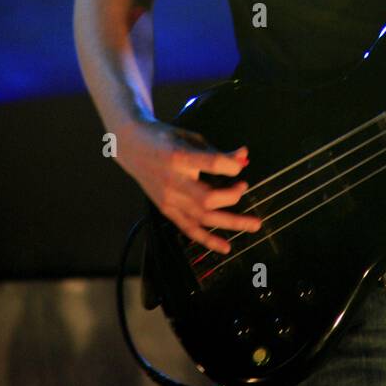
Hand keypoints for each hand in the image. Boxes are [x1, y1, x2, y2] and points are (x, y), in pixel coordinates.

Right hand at [115, 117, 261, 255]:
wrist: (132, 147)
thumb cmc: (165, 139)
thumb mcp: (191, 139)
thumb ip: (218, 152)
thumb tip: (243, 159)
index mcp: (179, 157)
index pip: (212, 164)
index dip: (231, 166)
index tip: (239, 166)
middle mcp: (172, 181)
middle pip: (207, 198)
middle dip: (232, 196)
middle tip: (244, 187)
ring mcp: (168, 199)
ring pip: (202, 217)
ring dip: (231, 222)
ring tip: (254, 224)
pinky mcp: (166, 210)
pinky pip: (189, 228)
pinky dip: (208, 239)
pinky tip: (225, 247)